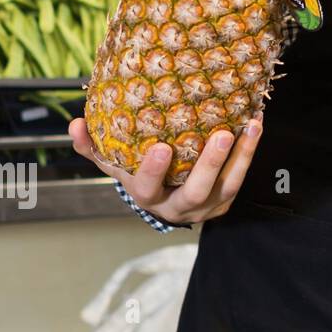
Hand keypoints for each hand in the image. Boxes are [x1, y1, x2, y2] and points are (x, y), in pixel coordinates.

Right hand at [70, 117, 262, 224]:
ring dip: (241, 154)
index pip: (146, 189)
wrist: (167, 201)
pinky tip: (256, 124)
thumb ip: (94, 146)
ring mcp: (206, 207)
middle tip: (222, 134)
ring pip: (227, 185)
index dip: (153, 171)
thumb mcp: (115, 164)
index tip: (161, 147)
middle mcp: (177, 207)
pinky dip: (249, 152)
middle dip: (210, 164)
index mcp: (147, 198)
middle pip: (196, 191)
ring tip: (252, 124)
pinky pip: (240, 177)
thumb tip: (75, 124)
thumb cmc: (138, 175)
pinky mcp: (225, 200)